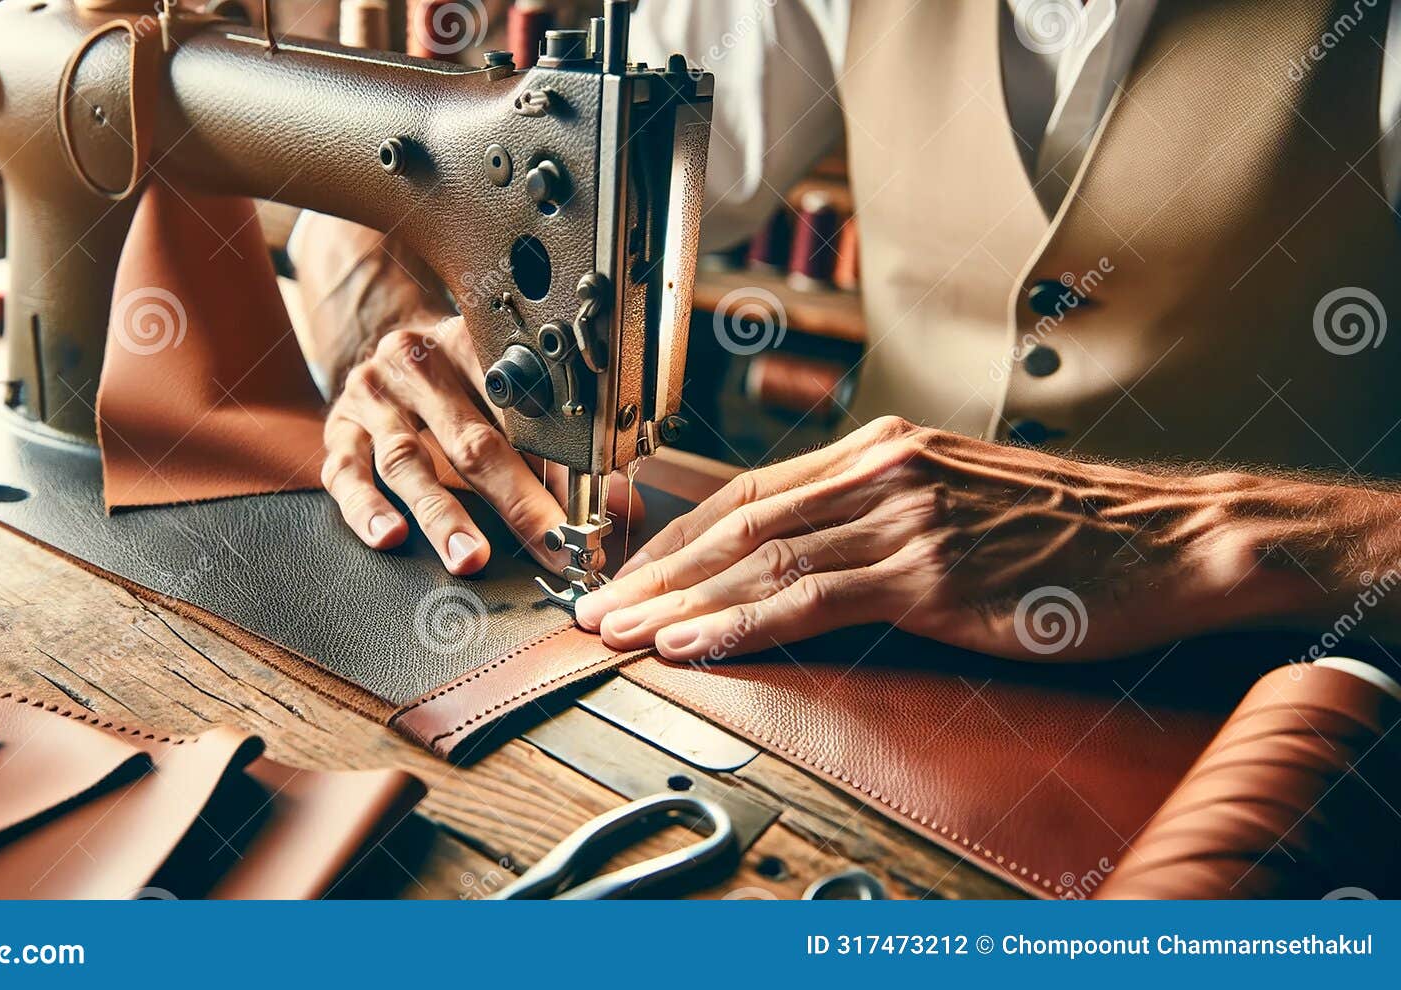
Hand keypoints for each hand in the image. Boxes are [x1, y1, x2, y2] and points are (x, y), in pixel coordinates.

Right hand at [322, 316, 639, 575]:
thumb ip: (559, 456)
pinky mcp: (338, 428)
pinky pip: (347, 472)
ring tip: (470, 557)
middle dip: (516, 502)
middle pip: (473, 440)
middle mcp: (420, 363)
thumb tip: (619, 512)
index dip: (559, 469)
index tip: (586, 519)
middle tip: (548, 546)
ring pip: (408, 459)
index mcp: (476, 346)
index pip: (525, 411)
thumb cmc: (461, 384)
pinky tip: (390, 537)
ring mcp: (373, 394)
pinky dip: (367, 508)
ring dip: (442, 515)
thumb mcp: (509, 400)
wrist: (388, 355)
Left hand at [575, 416, 1306, 662]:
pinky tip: (692, 641)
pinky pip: (811, 598)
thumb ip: (882, 517)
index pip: (751, 493)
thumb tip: (812, 559)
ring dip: (678, 600)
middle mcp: (883, 470)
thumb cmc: (1070, 531)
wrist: (1171, 539)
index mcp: (883, 450)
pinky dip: (740, 622)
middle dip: (658, 571)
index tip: (632, 576)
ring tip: (619, 632)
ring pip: (760, 558)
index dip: (680, 539)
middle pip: (738, 522)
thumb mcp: (960, 501)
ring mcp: (905, 518)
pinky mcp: (932, 572)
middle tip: (595, 608)